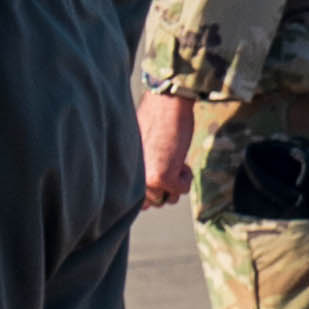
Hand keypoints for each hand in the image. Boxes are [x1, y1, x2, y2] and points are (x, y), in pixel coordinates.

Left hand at [138, 89, 196, 208]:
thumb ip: (138, 172)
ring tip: (173, 160)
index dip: (148, 192)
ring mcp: (145, 180)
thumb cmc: (153, 122)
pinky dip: (186, 178)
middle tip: (168, 165)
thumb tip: (145, 199)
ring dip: (175, 184)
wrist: (164, 105)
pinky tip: (181, 160)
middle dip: (164, 188)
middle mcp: (129, 179)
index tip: (156, 177)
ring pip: (166, 199)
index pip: (132, 199)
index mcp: (121, 172)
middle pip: (151, 202)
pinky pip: (181, 191)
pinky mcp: (162, 177)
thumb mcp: (140, 152)